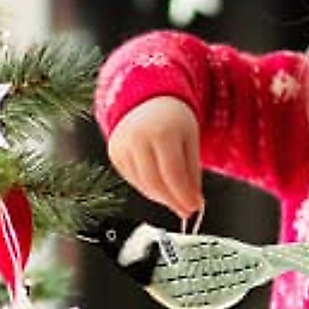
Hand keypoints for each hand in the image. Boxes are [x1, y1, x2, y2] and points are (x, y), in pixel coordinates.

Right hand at [107, 96, 203, 221]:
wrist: (147, 100)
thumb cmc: (172, 119)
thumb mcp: (190, 140)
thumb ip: (192, 173)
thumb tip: (193, 203)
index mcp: (162, 132)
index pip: (173, 174)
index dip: (184, 195)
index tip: (194, 207)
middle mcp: (138, 139)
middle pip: (155, 183)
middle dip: (172, 201)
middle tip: (186, 209)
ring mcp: (122, 147)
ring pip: (143, 185)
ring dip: (161, 197)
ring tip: (175, 196)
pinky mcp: (115, 154)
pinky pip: (133, 180)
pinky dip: (148, 188)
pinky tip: (160, 185)